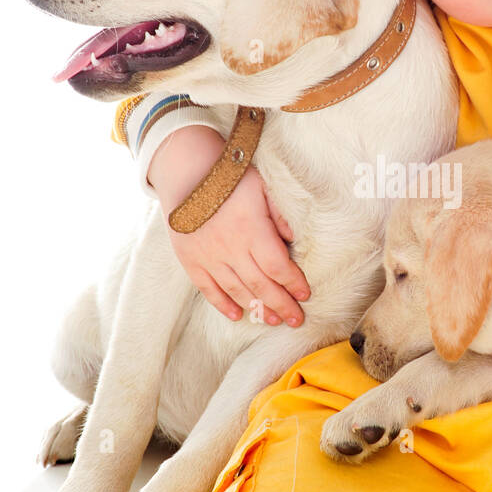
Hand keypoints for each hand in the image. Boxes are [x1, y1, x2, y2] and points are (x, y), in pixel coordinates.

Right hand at [148, 125, 310, 323]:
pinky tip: (238, 315)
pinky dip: (223, 304)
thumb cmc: (229, 178)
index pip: (277, 265)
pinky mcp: (190, 260)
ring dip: (257, 308)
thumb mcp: (262, 186)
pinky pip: (207, 289)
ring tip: (274, 320)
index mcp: (251, 228)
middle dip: (281, 305)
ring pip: (236, 290)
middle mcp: (229, 247)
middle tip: (297, 320)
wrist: (186, 171)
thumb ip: (280, 213)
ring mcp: (208, 256)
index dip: (293, 283)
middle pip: (260, 284)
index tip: (305, 294)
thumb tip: (295, 239)